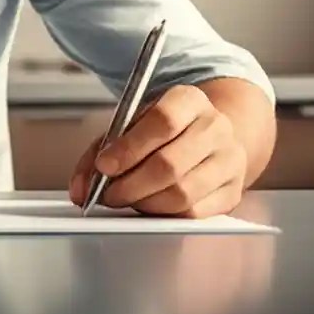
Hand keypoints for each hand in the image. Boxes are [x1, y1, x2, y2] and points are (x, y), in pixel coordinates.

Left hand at [68, 85, 247, 217]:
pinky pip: (194, 212)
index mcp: (189, 100)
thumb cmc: (163, 131)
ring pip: (182, 193)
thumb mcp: (131, 124)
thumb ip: (100, 151)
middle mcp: (216, 127)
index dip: (129, 148)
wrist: (210, 135)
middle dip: (130, 185)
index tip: (104, 166)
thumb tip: (80, 189)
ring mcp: (230, 160)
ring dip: (144, 203)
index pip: (162, 122)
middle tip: (108, 194)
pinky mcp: (233, 191)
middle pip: (170, 164)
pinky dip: (164, 214)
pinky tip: (149, 205)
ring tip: (126, 199)